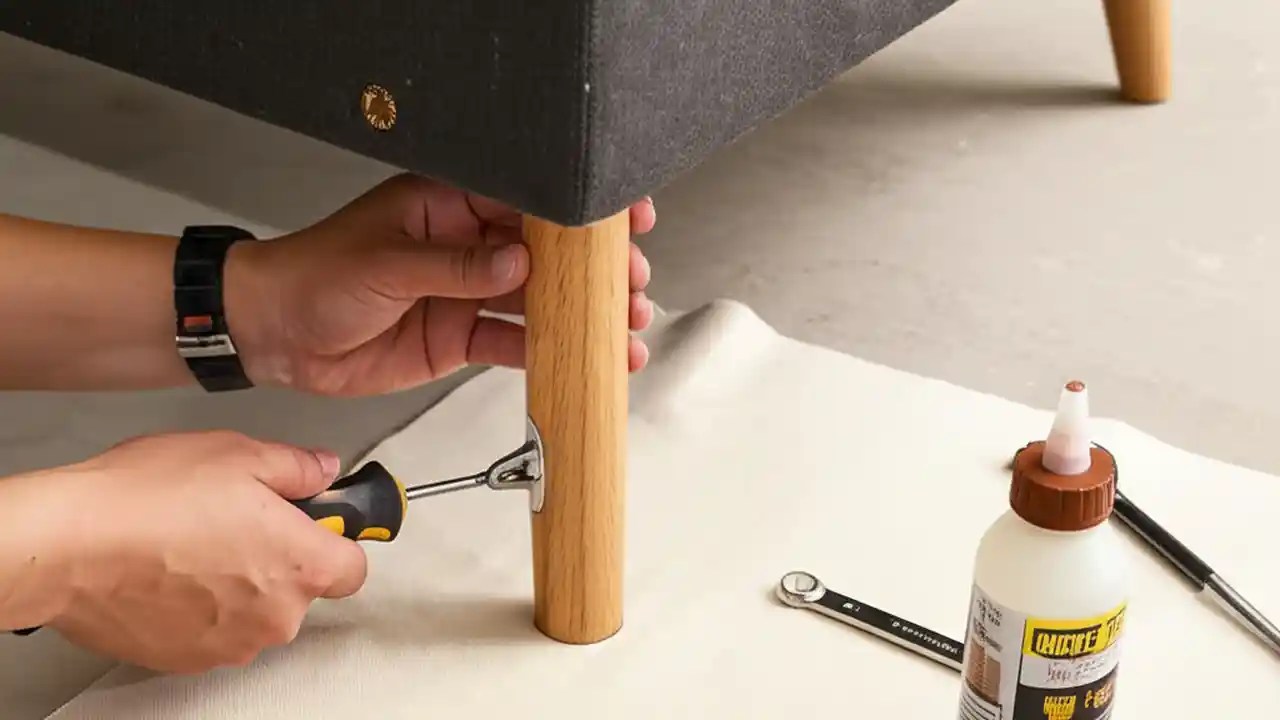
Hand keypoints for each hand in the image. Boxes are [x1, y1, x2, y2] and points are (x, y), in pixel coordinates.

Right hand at [22, 432, 364, 673]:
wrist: (69, 546)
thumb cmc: (150, 499)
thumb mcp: (239, 454)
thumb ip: (296, 467)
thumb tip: (322, 470)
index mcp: (302, 565)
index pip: (354, 567)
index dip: (336, 541)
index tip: (315, 523)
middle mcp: (276, 616)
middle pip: (302, 590)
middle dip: (279, 558)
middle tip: (238, 520)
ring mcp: (231, 644)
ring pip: (256, 612)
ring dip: (239, 585)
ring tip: (194, 543)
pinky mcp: (188, 659)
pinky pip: (214, 631)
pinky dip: (201, 608)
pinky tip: (170, 571)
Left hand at [224, 174, 658, 395]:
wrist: (276, 334)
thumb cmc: (315, 276)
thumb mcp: (387, 263)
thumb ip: (456, 266)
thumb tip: (518, 263)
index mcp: (449, 205)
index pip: (526, 200)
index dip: (577, 211)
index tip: (623, 218)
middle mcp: (465, 245)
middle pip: (545, 254)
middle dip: (594, 269)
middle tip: (633, 284)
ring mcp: (466, 293)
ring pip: (539, 301)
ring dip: (583, 314)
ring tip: (627, 326)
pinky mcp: (460, 336)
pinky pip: (514, 342)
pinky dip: (550, 352)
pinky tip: (587, 358)